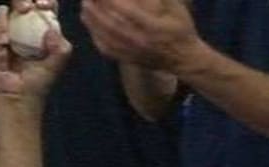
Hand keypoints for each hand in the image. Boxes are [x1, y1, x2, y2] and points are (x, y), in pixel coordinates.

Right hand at [0, 1, 71, 100]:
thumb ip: (61, 48)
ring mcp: (7, 33)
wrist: (20, 98)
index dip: (45, 2)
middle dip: (26, 0)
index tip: (46, 4)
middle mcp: (23, 28)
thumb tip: (51, 31)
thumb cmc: (38, 81)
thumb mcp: (56, 64)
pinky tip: (6, 36)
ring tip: (24, 10)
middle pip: (23, 4)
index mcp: (40, 30)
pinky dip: (1, 27)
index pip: (42, 8)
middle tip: (33, 5)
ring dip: (16, 6)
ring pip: (8, 12)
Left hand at [81, 0, 201, 70]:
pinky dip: (95, 36)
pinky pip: (107, 49)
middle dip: (96, 8)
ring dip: (92, 21)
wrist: (184, 59)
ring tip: (84, 8)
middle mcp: (139, 40)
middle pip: (111, 23)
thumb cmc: (181, 29)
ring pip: (106, 37)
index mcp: (152, 26)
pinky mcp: (128, 59)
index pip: (126, 10)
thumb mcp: (176, 8)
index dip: (111, 0)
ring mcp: (132, 52)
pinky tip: (90, 25)